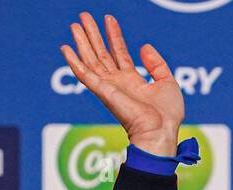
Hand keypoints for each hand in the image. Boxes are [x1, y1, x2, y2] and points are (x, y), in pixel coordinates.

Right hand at [60, 11, 184, 155]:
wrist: (160, 131)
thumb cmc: (166, 115)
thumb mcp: (167, 82)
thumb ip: (156, 63)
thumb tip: (143, 46)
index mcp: (133, 82)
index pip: (120, 53)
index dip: (114, 35)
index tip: (109, 19)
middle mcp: (118, 84)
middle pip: (101, 54)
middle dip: (93, 34)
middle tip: (84, 16)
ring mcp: (109, 87)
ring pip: (91, 60)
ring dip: (82, 42)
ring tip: (75, 24)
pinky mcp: (103, 91)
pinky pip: (84, 74)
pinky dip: (74, 62)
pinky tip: (65, 49)